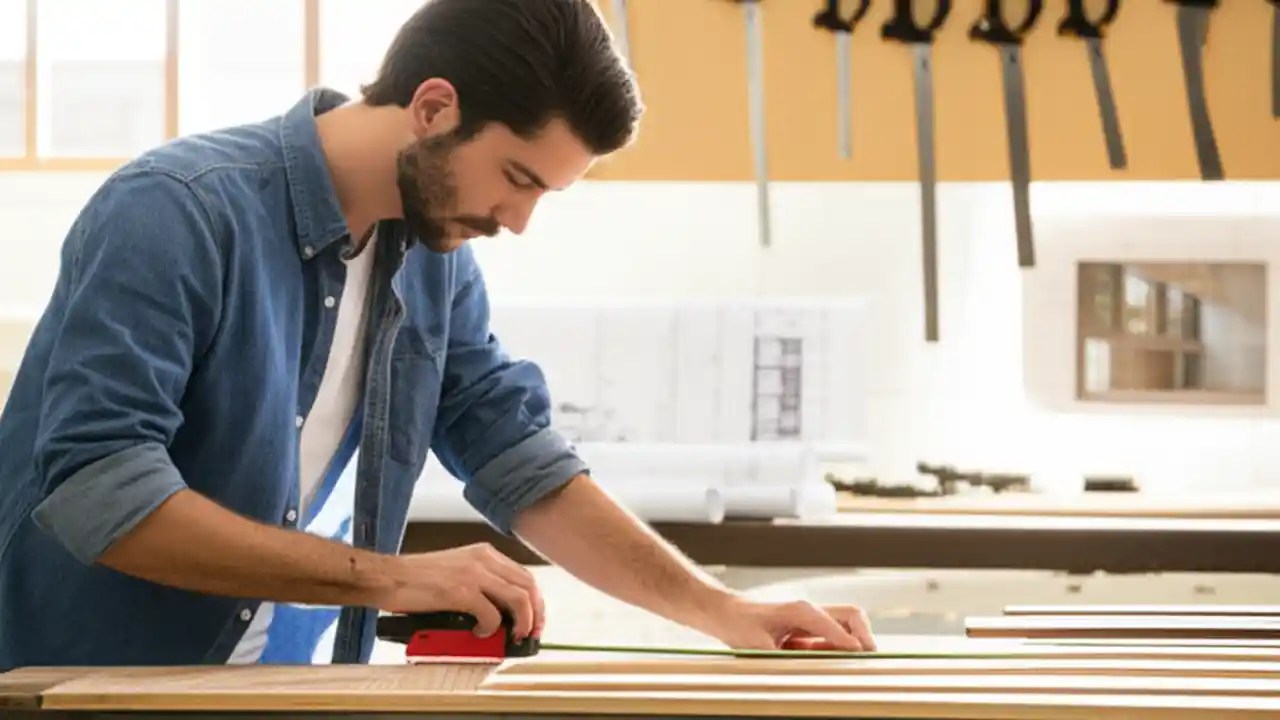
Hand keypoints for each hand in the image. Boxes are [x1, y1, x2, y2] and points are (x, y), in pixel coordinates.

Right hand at [378, 543, 543, 640]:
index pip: (524, 576)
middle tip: (530, 633)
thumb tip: (500, 613)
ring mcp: (473, 574)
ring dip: (522, 622)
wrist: (387, 577)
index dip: (535, 601)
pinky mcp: (461, 591)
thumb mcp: (457, 571)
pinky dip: (491, 629)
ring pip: (519, 599)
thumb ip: (481, 584)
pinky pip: (491, 615)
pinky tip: (479, 633)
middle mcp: (483, 560)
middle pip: (529, 586)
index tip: (535, 620)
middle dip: (536, 614)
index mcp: (484, 554)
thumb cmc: (415, 578)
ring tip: (513, 636)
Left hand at [700, 595, 875, 651]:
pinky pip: (830, 639)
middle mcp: (810, 612)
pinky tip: (833, 664)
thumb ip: (783, 656)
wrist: (725, 614)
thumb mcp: (758, 645)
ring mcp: (810, 619)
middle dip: (864, 636)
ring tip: (853, 664)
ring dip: (853, 644)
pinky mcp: (806, 629)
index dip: (850, 643)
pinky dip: (838, 650)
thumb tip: (802, 669)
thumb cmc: (738, 623)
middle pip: (852, 616)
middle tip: (867, 660)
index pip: (838, 625)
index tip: (860, 659)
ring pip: (845, 627)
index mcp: (801, 610)